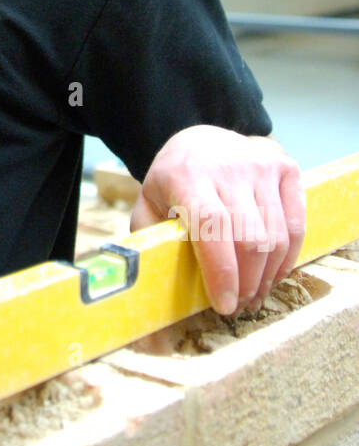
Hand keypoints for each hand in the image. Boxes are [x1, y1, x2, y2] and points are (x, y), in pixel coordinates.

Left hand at [129, 125, 305, 314]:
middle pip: (249, 239)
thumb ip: (149, 237)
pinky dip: (287, 258)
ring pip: (276, 237)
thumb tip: (152, 280)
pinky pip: (296, 225)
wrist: (202, 138)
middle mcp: (228, 167)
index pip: (212, 226)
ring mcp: (261, 166)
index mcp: (186, 176)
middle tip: (237, 307)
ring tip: (253, 295)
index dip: (222, 271)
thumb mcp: (148, 202)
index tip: (224, 305)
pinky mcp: (285, 168)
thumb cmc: (174, 180)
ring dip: (266, 277)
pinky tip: (272, 274)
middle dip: (246, 284)